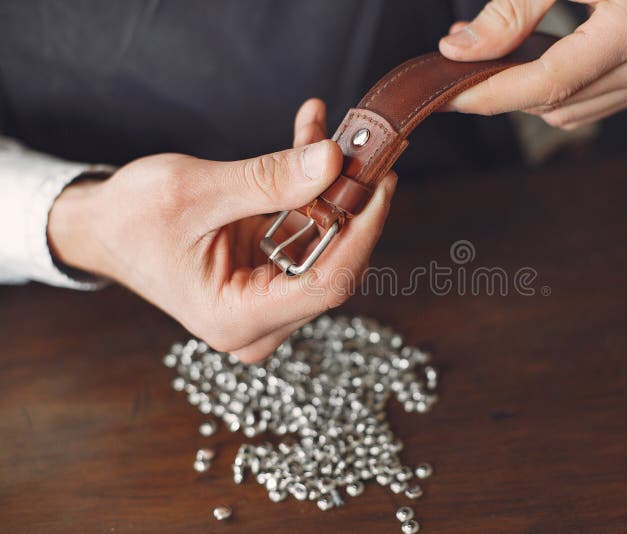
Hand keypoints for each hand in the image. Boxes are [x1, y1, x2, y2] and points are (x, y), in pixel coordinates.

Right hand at [48, 98, 396, 361]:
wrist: (102, 228)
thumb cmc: (131, 219)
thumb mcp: (196, 192)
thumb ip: (267, 180)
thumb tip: (333, 160)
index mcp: (236, 318)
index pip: (327, 285)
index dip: (362, 233)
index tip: (382, 184)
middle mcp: (257, 321)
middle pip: (335, 269)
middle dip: (352, 206)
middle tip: (367, 152)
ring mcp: (265, 303)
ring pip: (326, 249)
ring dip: (332, 192)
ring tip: (331, 135)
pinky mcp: (268, 280)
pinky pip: (307, 237)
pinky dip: (311, 194)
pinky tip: (310, 146)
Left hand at [439, 0, 626, 128]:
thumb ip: (512, 10)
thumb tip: (462, 50)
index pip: (551, 82)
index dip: (494, 93)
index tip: (451, 96)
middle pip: (554, 102)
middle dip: (503, 88)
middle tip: (464, 60)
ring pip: (567, 113)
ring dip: (525, 93)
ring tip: (502, 55)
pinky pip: (586, 108)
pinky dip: (553, 93)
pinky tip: (538, 63)